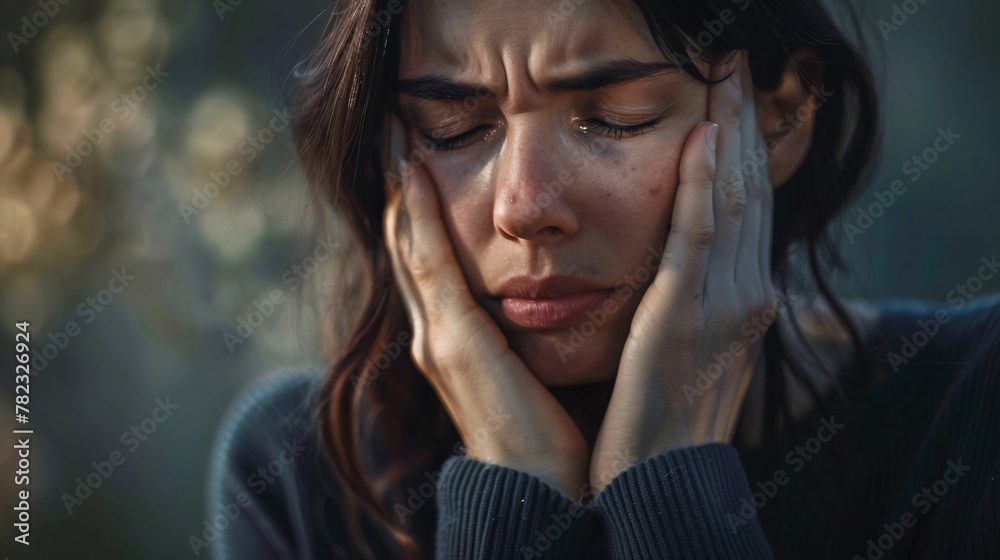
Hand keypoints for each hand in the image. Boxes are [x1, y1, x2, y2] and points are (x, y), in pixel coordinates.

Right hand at [383, 116, 589, 498]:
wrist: (540, 490)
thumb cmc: (548, 435)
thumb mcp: (532, 367)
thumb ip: (527, 329)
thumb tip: (553, 291)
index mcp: (454, 339)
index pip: (430, 260)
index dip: (420, 211)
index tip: (419, 160)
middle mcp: (434, 333)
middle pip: (409, 246)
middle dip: (402, 192)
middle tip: (394, 135)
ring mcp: (437, 337)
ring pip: (410, 247)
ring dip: (403, 192)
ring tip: (396, 140)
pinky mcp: (454, 342)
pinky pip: (430, 264)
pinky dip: (420, 218)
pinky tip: (416, 175)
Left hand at [590, 50, 778, 491]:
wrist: (661, 476)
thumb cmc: (667, 413)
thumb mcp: (694, 346)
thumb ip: (698, 296)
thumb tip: (690, 259)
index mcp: (744, 299)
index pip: (748, 205)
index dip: (746, 147)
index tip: (736, 100)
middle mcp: (746, 293)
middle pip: (749, 190)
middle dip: (745, 123)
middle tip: (736, 66)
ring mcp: (721, 303)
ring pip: (732, 200)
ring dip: (730, 133)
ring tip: (725, 79)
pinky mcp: (683, 315)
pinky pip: (697, 237)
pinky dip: (704, 185)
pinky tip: (703, 140)